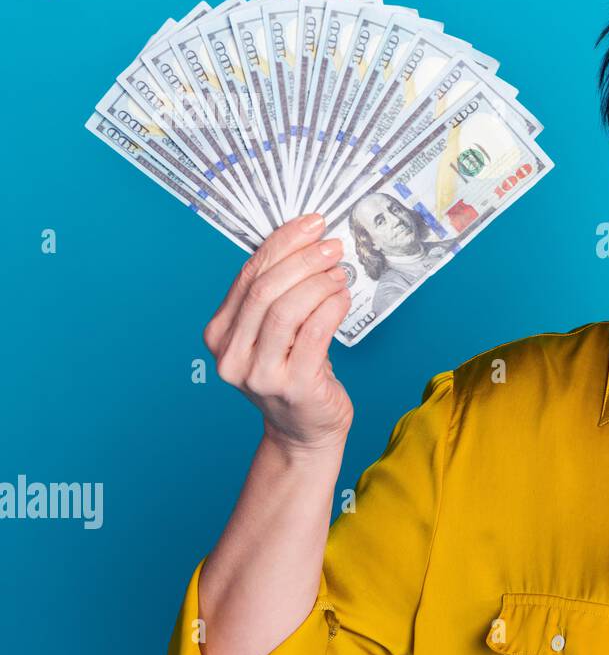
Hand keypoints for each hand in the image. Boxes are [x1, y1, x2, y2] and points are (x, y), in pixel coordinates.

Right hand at [203, 213, 353, 453]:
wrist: (304, 431)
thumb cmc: (294, 372)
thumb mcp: (274, 333)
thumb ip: (278, 295)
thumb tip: (306, 240)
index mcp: (220, 333)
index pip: (248, 276)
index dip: (281, 244)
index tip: (310, 224)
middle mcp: (231, 354)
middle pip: (265, 290)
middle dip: (302, 259)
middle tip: (332, 246)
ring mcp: (259, 374)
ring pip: (286, 309)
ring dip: (318, 282)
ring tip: (340, 272)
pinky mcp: (292, 386)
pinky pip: (313, 333)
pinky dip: (330, 307)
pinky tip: (343, 296)